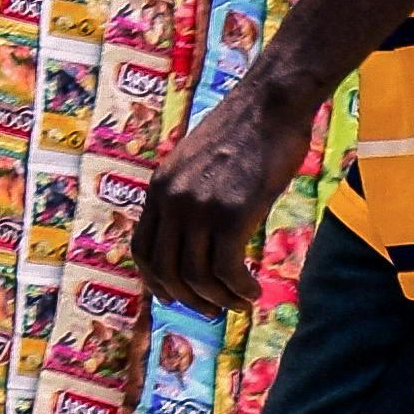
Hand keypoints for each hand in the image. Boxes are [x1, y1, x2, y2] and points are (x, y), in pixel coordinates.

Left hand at [134, 57, 318, 314]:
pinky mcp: (232, 213)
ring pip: (196, 277)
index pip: (142, 250)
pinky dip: (239, 290)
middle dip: (188, 299)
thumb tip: (196, 234)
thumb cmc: (245, 131)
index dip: (158, 282)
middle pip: (165, 271)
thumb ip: (189, 194)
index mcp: (160, 187)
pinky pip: (226, 270)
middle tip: (214, 310)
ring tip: (240, 302)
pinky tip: (253, 292)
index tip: (178, 297)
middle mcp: (172, 199)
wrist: (270, 103)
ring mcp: (199, 207)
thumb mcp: (198, 161)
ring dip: (218, 300)